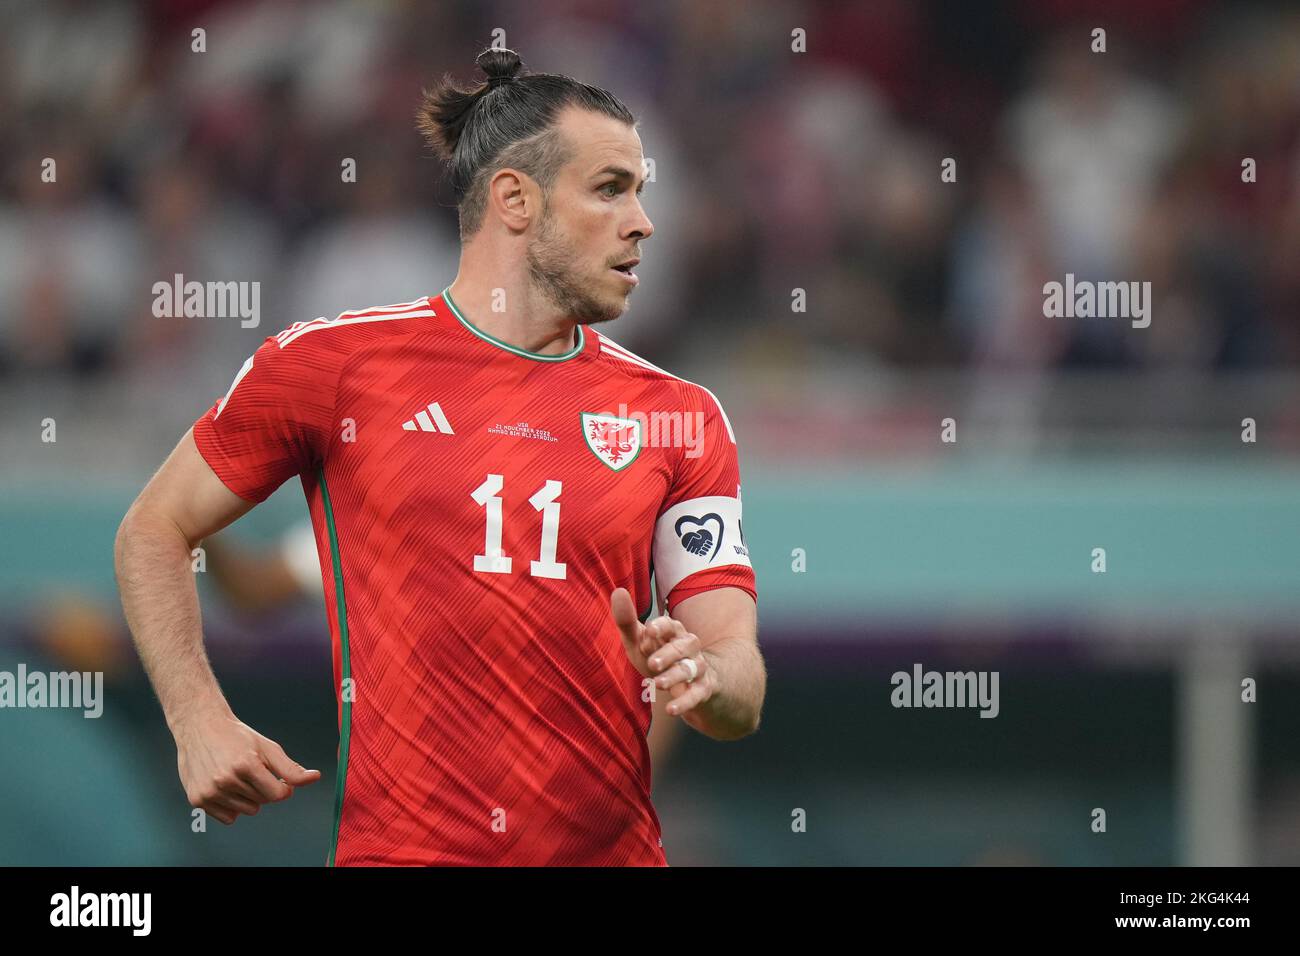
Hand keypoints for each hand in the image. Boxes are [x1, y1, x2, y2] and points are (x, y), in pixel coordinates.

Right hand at [173, 704, 319, 824]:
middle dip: (263, 787)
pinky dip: (232, 806)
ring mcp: (210, 791)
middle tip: (251, 770)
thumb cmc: (237, 737)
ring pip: (247, 811)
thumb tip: (315, 777)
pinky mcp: (198, 800)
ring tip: (237, 776)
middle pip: (262, 801)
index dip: (283, 788)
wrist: (200, 727)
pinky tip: (225, 787)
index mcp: (246, 765)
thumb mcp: (267, 747)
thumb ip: (290, 768)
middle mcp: (226, 780)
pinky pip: (229, 818)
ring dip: (248, 798)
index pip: (278, 795)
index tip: (279, 779)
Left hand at [610, 588, 716, 716]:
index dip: (660, 628)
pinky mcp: (703, 689)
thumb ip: (627, 621)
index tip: (649, 632)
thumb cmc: (658, 656)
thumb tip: (617, 591)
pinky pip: (697, 694)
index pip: (670, 625)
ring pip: (691, 668)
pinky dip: (685, 702)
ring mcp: (698, 667)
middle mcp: (689, 647)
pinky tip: (671, 710)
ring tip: (658, 684)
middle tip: (652, 663)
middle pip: (683, 645)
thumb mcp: (640, 642)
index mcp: (673, 631)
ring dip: (675, 676)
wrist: (687, 683)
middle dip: (668, 653)